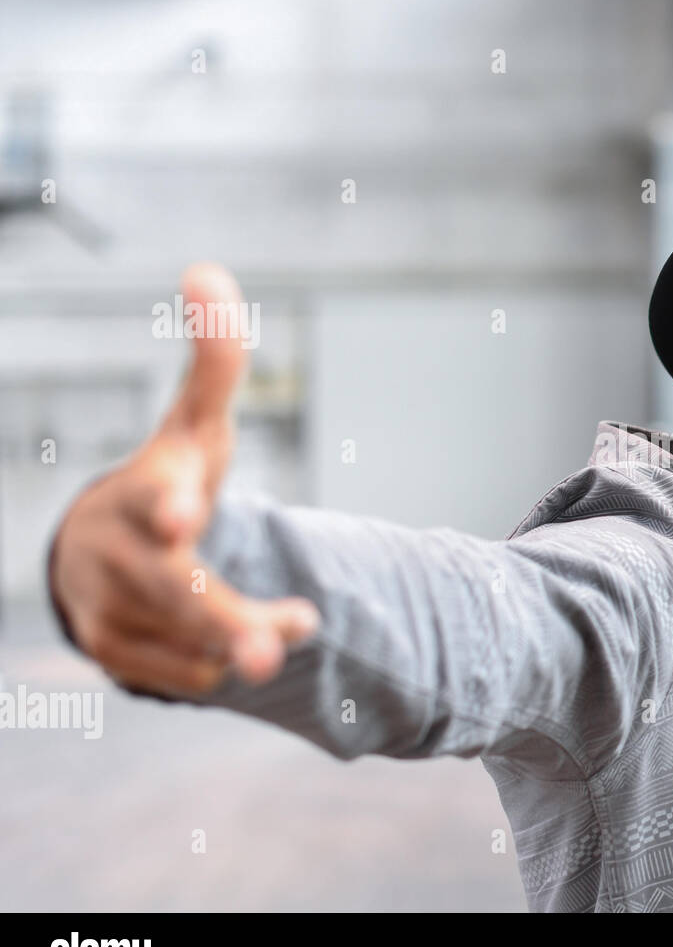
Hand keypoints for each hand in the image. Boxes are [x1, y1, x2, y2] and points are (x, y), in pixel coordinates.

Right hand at [48, 263, 319, 695]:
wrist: (103, 548)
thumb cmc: (166, 480)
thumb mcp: (196, 427)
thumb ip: (215, 362)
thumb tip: (207, 270)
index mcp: (145, 490)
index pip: (155, 494)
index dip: (170, 504)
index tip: (185, 517)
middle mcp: (117, 550)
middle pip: (177, 590)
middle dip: (229, 620)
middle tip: (282, 648)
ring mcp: (107, 605)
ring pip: (194, 641)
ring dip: (249, 638)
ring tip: (295, 624)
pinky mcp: (113, 652)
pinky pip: (186, 675)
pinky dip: (220, 662)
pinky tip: (233, 641)